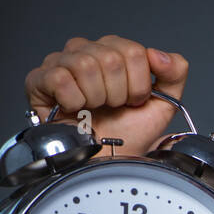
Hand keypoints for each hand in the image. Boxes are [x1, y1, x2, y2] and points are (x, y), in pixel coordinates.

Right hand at [24, 34, 188, 156]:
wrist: (106, 162)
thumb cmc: (127, 134)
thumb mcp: (162, 104)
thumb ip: (175, 72)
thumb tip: (159, 55)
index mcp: (113, 51)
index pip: (133, 51)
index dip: (138, 84)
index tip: (132, 101)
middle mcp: (85, 51)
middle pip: (112, 57)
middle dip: (119, 93)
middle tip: (112, 108)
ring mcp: (60, 63)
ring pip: (86, 65)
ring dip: (97, 98)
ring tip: (94, 110)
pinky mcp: (38, 80)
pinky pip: (60, 78)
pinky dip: (73, 101)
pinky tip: (75, 110)